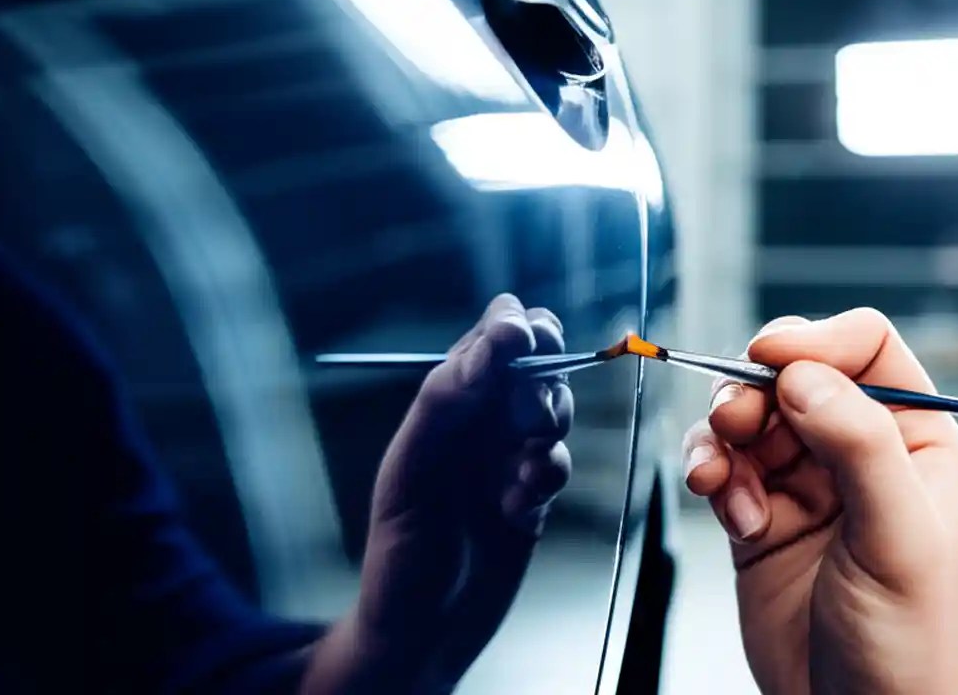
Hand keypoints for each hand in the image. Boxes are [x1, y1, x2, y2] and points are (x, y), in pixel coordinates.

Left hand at [304, 294, 572, 693]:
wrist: (423, 630)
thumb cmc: (400, 548)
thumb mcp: (408, 468)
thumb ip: (443, 401)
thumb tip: (490, 347)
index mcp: (446, 396)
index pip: (494, 330)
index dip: (513, 326)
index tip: (518, 342)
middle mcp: (482, 415)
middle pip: (541, 359)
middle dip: (544, 380)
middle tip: (525, 419)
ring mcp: (511, 451)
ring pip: (556, 409)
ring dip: (544, 435)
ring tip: (515, 478)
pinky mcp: (535, 490)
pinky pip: (557, 462)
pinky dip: (544, 479)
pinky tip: (516, 509)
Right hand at [682, 309, 957, 694]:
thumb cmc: (908, 641)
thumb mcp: (900, 537)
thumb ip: (859, 446)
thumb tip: (803, 375)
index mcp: (915, 438)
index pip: (865, 348)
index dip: (815, 341)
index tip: (770, 358)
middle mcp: (858, 448)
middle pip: (792, 373)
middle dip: (754, 390)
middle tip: (735, 422)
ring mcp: (805, 480)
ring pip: (747, 415)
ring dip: (722, 437)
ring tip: (722, 480)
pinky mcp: (758, 513)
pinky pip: (721, 464)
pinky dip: (711, 476)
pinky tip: (731, 513)